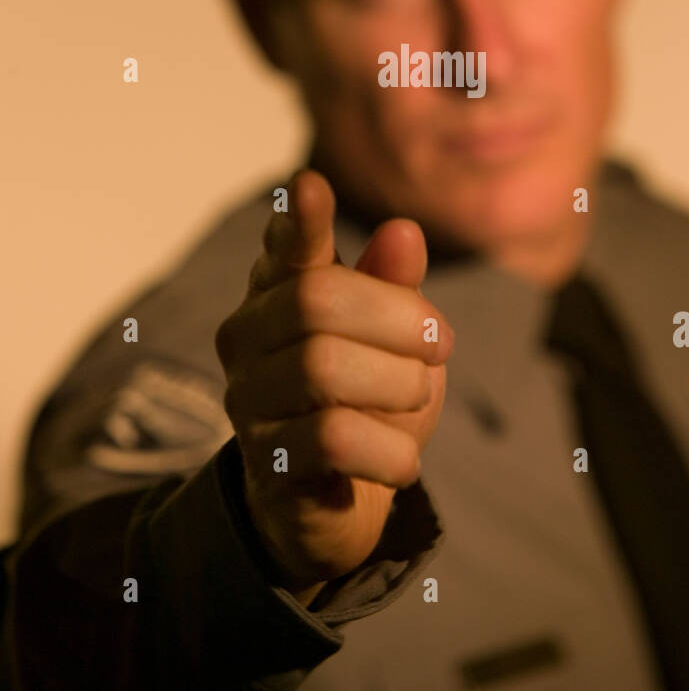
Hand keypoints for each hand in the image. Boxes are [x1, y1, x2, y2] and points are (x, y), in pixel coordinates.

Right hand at [215, 169, 451, 602]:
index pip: (286, 247)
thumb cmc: (366, 397)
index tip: (310, 185)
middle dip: (400, 320)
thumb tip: (404, 231)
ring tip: (415, 401)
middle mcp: (247, 337)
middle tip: (440, 343)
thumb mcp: (394, 339)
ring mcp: (248, 400)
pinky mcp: (265, 462)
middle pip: (318, 301)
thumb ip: (396, 287)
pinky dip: (391, 451)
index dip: (299, 220)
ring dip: (399, 384)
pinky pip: (333, 441)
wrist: (331, 505)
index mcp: (280, 289)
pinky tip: (403, 460)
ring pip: (321, 367)